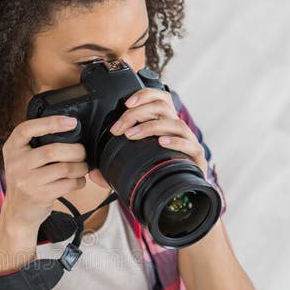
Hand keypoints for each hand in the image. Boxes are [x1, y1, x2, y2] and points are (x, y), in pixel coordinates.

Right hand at [0, 114, 88, 231]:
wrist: (17, 212)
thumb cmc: (26, 180)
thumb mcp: (21, 159)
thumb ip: (35, 144)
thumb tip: (69, 130)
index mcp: (12, 148)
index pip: (27, 129)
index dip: (51, 123)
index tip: (72, 122)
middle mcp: (16, 163)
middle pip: (52, 150)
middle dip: (75, 150)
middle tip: (82, 153)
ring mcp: (27, 181)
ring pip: (64, 168)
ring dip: (80, 167)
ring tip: (82, 167)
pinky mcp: (39, 195)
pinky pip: (67, 184)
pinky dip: (78, 182)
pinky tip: (77, 181)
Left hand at [88, 87, 208, 188]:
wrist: (180, 194)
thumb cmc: (157, 174)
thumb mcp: (132, 167)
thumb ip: (111, 171)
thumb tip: (93, 174)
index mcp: (165, 123)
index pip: (159, 98)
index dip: (144, 95)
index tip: (126, 103)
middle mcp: (177, 129)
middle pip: (162, 107)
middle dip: (137, 113)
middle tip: (120, 129)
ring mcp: (188, 142)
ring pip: (174, 123)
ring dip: (151, 126)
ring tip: (133, 135)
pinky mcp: (196, 158)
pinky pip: (190, 144)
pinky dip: (176, 141)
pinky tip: (162, 142)